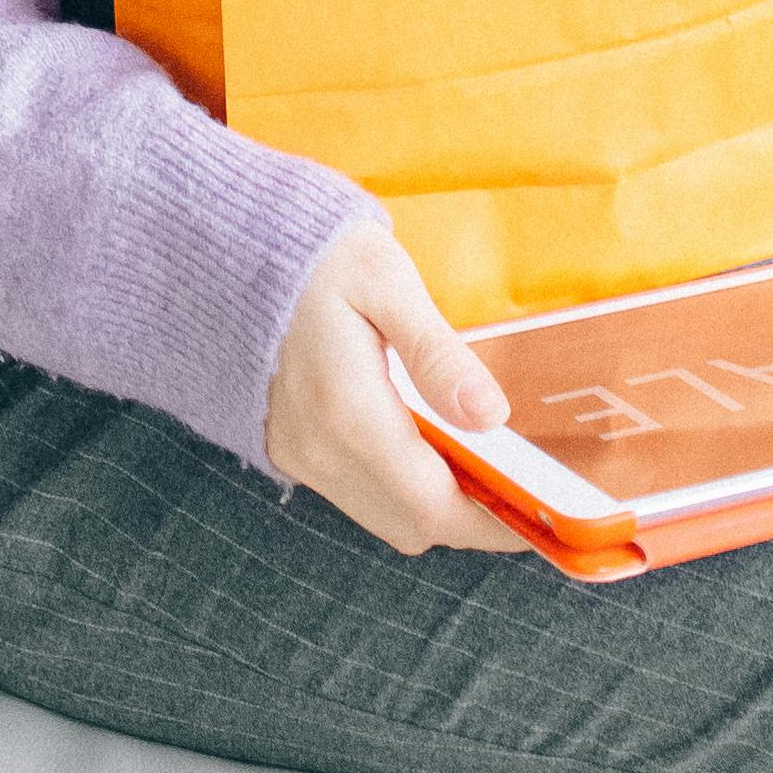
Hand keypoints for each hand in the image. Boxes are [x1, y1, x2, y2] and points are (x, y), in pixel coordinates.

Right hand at [263, 217, 531, 556]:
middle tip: (518, 481)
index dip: (494, 522)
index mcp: (350, 413)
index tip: (540, 513)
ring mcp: (300, 456)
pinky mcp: (291, 450)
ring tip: (479, 462)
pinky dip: (400, 489)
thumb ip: (438, 354)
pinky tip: (426, 446)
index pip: (436, 505)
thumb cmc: (319, 256)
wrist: (232, 248)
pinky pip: (357, 497)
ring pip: (386, 518)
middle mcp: (321, 451)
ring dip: (436, 504)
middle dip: (471, 518)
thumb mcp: (386, 282)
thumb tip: (491, 416)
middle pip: (414, 524)